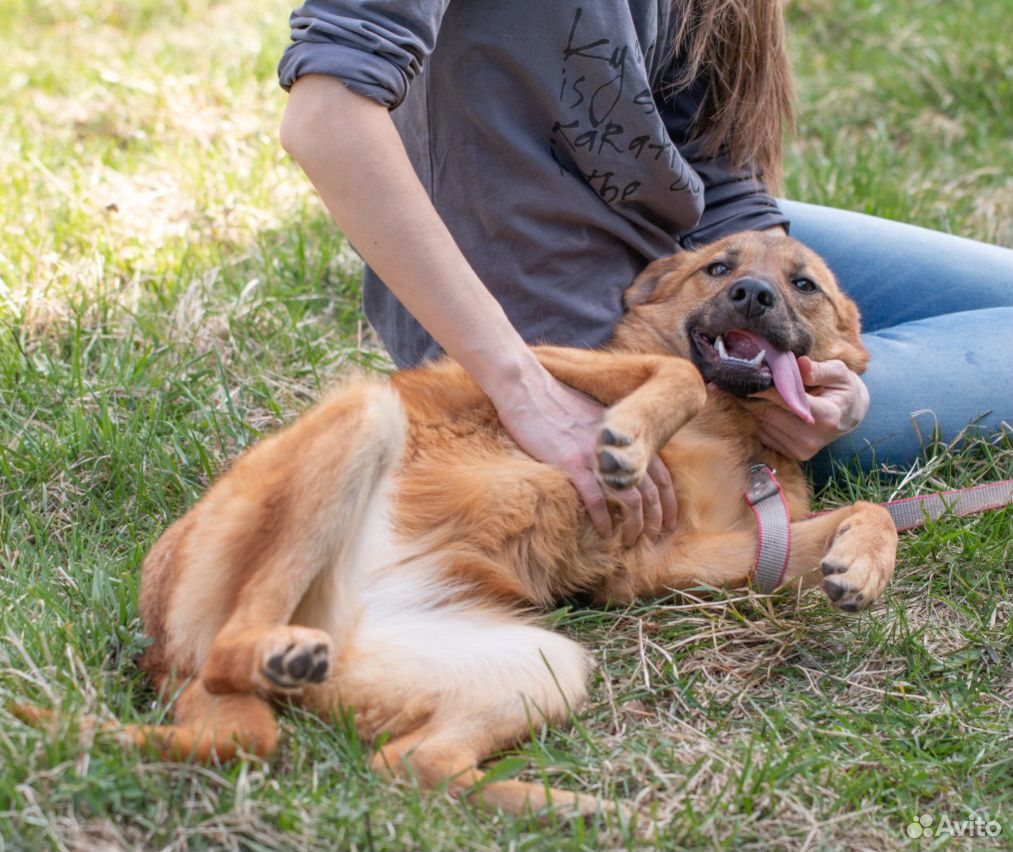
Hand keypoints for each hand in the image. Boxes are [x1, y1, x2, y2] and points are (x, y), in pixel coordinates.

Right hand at [491, 364, 676, 546]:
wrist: (528, 388)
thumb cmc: (556, 401)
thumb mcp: (594, 417)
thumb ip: (610, 438)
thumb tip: (617, 459)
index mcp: (624, 435)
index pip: (660, 472)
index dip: (669, 499)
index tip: (670, 519)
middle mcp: (617, 447)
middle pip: (650, 490)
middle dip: (656, 518)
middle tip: (655, 537)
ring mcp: (596, 456)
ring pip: (629, 499)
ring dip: (634, 525)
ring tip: (632, 541)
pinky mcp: (572, 463)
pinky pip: (596, 499)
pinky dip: (604, 520)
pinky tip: (605, 533)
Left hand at [755, 356, 868, 459]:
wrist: (850, 415)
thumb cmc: (843, 389)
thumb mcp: (839, 373)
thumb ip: (819, 370)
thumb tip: (800, 363)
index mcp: (827, 417)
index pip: (786, 400)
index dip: (767, 386)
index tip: (756, 374)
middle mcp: (812, 438)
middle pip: (769, 413)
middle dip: (759, 396)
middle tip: (756, 381)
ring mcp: (801, 449)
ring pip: (762, 424)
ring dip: (758, 408)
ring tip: (764, 394)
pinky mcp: (792, 455)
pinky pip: (763, 435)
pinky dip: (762, 421)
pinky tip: (771, 409)